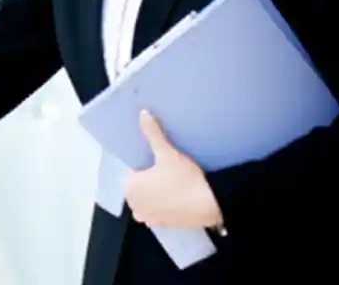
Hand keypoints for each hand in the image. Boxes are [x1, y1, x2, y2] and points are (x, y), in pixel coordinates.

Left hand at [124, 110, 223, 228]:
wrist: (209, 204)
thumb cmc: (185, 179)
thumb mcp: (167, 152)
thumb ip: (152, 133)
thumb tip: (143, 113)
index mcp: (130, 187)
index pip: (134, 173)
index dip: (148, 167)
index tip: (161, 165)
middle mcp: (134, 205)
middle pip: (140, 187)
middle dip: (150, 181)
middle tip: (170, 174)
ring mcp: (148, 218)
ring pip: (148, 200)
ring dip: (157, 195)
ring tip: (175, 185)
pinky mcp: (162, 226)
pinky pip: (158, 212)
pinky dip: (164, 206)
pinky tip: (177, 198)